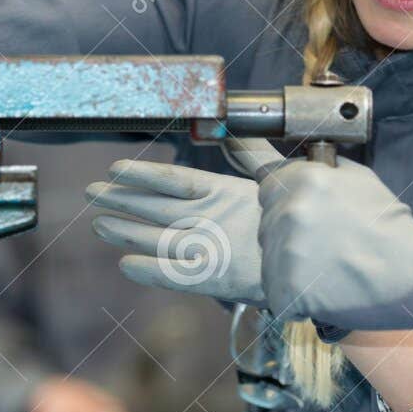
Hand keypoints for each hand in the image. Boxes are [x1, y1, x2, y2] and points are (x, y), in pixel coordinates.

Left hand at [85, 140, 280, 304]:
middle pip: (155, 207)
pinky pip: (172, 275)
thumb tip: (237, 132)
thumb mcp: (274, 182)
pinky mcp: (214, 279)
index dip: (142, 174)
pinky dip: (147, 270)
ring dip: (124, 230)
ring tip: (98, 223)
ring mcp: (210, 248)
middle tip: (91, 192)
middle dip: (121, 199)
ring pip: (155, 238)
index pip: (174, 179)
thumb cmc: (294, 218)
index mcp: (224, 192)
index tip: (114, 168)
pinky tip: (125, 265)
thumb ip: (252, 157)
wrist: (321, 259)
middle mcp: (211, 218)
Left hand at [257, 157, 412, 339]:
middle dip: (287, 234)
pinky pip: (279, 294)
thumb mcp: (361, 178)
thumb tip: (300, 167)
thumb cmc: (391, 227)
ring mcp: (285, 253)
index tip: (300, 215)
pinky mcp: (287, 291)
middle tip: (322, 247)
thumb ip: (322, 171)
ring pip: (271, 260)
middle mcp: (289, 212)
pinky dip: (296, 298)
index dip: (283, 200)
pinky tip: (323, 293)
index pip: (267, 185)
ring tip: (326, 272)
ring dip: (290, 267)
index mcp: (304, 181)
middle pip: (268, 224)